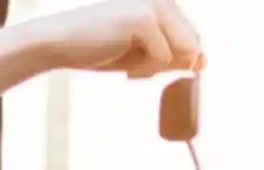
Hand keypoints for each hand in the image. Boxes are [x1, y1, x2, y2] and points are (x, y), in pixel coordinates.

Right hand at [28, 0, 204, 77]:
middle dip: (166, 64)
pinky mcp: (144, 18)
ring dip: (156, 67)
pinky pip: (165, 59)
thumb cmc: (99, 49)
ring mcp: (155, 5)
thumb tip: (204, 62)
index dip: (170, 60)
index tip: (138, 59)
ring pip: (184, 52)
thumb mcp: (143, 54)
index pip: (192, 39)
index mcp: (163, 2)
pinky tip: (121, 61)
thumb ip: (173, 56)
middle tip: (130, 61)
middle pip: (193, 46)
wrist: (59, 44)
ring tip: (127, 59)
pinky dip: (144, 70)